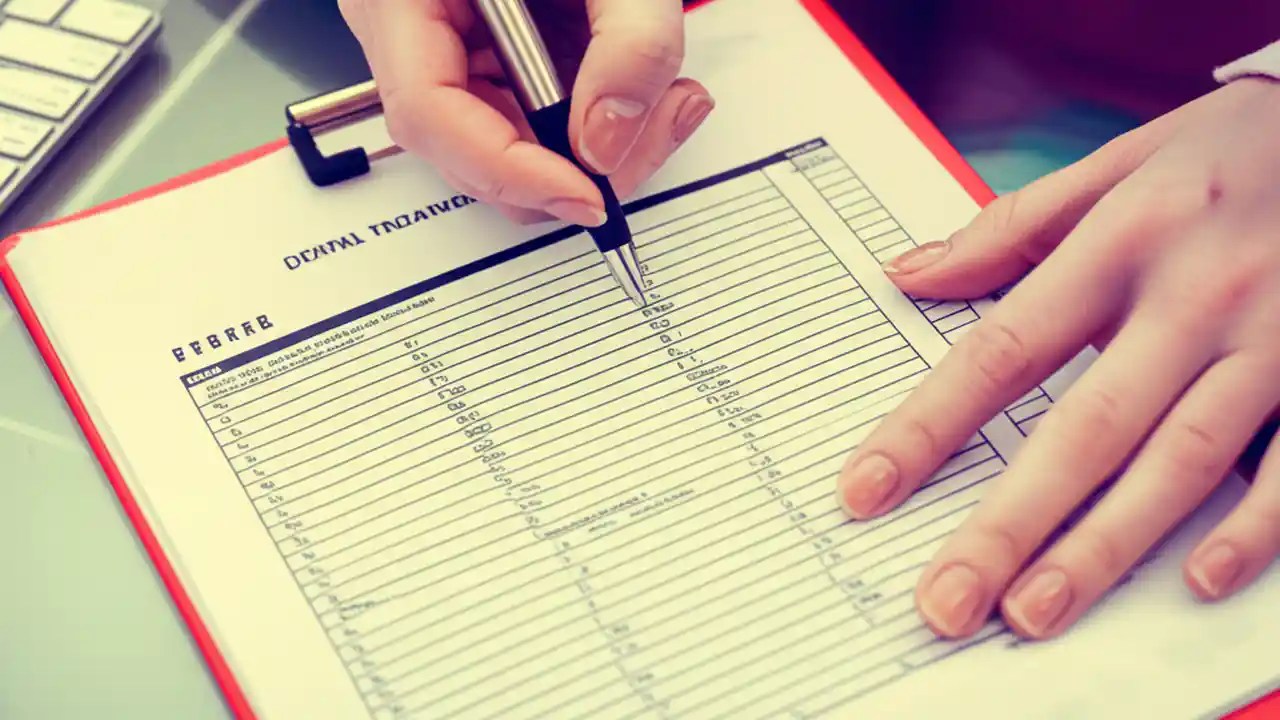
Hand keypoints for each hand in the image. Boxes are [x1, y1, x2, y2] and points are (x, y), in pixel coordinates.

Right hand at [339, 0, 711, 226]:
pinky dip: (594, 122)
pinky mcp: (485, 59)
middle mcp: (407, 28)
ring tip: (667, 103)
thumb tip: (609, 142)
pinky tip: (645, 97)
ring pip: (504, 146)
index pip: (428, 113)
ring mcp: (444, 49)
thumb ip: (629, 44)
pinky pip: (527, 119)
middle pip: (467, 148)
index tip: (585, 192)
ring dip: (596, 147)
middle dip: (570, 165)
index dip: (508, 170)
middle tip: (652, 132)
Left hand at [837, 78, 1279, 639]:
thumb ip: (1012, 227)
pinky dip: (1253, 526)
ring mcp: (1273, 340)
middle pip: (1083, 429)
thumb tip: (907, 275)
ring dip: (1106, 547)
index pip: (1001, 351)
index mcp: (1121, 243)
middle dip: (1009, 525)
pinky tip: (1198, 580)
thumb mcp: (1118, 164)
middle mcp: (1192, 297)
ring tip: (1036, 613)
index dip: (926, 427)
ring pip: (1179, 461)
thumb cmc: (1232, 150)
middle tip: (946, 603)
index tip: (865, 491)